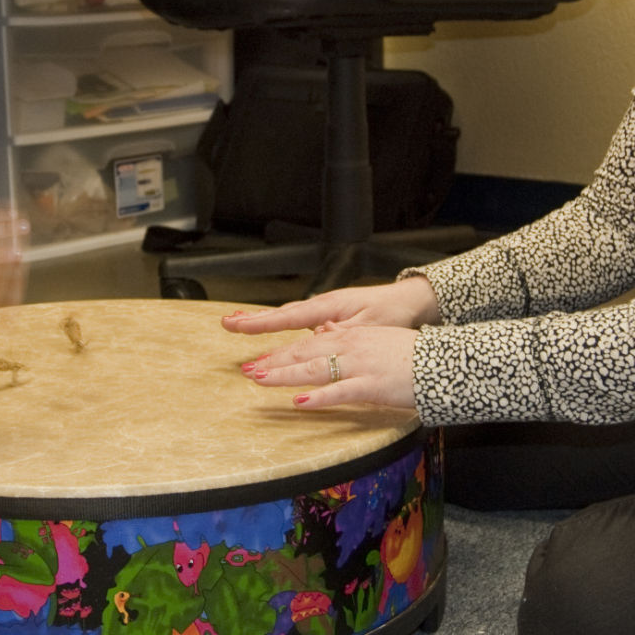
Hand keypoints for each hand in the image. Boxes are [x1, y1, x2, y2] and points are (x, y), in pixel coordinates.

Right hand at [222, 275, 439, 336]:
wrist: (408, 300)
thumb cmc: (392, 312)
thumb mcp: (371, 326)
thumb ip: (345, 332)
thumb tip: (321, 334)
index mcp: (330, 307)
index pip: (289, 316)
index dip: (262, 323)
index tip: (239, 325)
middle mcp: (323, 306)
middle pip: (281, 314)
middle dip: (253, 319)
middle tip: (226, 323)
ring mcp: (324, 311)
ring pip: (287, 316)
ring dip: (263, 320)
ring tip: (237, 323)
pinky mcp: (329, 316)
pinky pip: (298, 320)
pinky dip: (280, 322)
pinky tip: (269, 324)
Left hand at [242, 325, 417, 409]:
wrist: (440, 361)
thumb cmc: (410, 354)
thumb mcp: (376, 338)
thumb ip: (349, 337)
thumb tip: (328, 330)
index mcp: (350, 336)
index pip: (308, 342)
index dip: (282, 351)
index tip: (260, 358)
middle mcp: (350, 346)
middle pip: (304, 353)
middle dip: (274, 361)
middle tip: (247, 369)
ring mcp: (359, 365)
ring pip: (314, 369)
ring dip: (285, 375)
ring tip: (260, 380)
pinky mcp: (371, 384)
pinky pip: (339, 391)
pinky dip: (318, 397)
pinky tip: (299, 401)